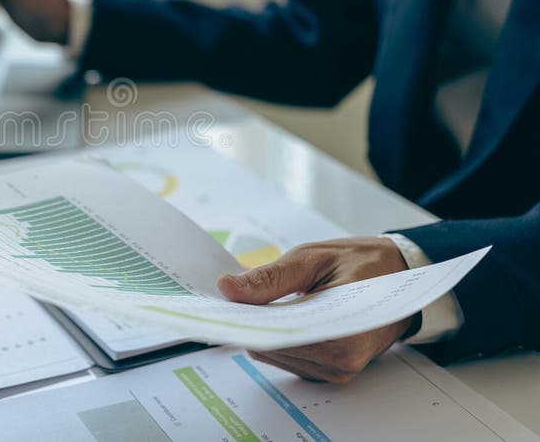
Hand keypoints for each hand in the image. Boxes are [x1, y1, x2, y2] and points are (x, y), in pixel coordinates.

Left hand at [217, 237, 417, 383]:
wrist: (405, 275)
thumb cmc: (364, 262)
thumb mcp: (313, 258)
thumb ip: (269, 277)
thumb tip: (227, 289)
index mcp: (340, 336)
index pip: (272, 338)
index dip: (243, 319)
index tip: (224, 301)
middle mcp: (341, 363)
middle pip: (270, 349)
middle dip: (254, 320)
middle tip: (243, 291)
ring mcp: (338, 371)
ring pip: (275, 355)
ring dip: (268, 329)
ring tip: (273, 297)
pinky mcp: (333, 371)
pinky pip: (290, 358)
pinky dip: (281, 336)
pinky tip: (285, 312)